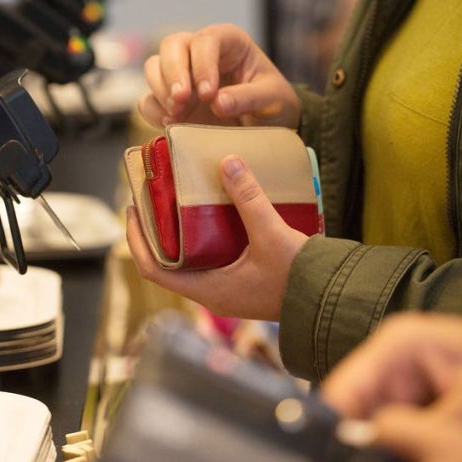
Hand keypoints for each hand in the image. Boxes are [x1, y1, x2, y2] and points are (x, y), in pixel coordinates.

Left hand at [125, 155, 308, 319]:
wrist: (329, 300)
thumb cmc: (299, 277)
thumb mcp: (272, 234)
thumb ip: (249, 198)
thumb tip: (227, 161)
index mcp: (208, 289)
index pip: (153, 270)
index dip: (136, 240)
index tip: (132, 210)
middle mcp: (211, 293)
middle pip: (167, 263)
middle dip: (155, 231)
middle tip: (153, 198)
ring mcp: (226, 290)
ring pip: (188, 261)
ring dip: (179, 234)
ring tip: (176, 201)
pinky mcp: (240, 283)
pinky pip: (210, 260)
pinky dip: (203, 238)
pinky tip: (211, 214)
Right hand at [139, 24, 299, 128]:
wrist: (266, 127)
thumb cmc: (273, 103)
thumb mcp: (273, 98)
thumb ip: (249, 98)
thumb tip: (218, 103)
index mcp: (228, 42)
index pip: (206, 40)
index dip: (203, 64)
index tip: (208, 94)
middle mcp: (199, 54)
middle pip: (171, 46)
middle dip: (173, 73)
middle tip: (182, 101)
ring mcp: (181, 76)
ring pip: (153, 67)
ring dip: (160, 90)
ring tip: (178, 114)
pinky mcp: (170, 101)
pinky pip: (149, 100)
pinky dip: (155, 111)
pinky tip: (172, 123)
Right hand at [321, 314, 461, 461]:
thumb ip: (431, 424)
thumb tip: (380, 452)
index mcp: (396, 349)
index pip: (340, 390)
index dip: (328, 429)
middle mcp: (392, 378)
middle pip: (348, 423)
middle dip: (354, 455)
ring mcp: (408, 409)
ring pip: (370, 447)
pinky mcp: (425, 437)